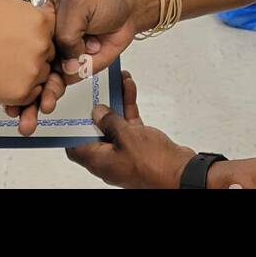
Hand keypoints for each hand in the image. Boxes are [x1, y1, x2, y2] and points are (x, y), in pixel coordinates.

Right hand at [0, 0, 55, 106]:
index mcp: (39, 21)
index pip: (51, 25)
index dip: (34, 28)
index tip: (17, 31)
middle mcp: (42, 45)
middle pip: (48, 49)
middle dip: (32, 49)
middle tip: (7, 47)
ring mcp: (34, 70)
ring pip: (42, 71)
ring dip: (28, 69)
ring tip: (4, 61)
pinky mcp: (24, 91)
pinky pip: (33, 91)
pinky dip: (21, 86)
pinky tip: (3, 75)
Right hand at [8, 0, 150, 129]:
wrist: (128, 11)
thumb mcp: (78, 5)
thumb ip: (67, 34)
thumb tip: (66, 64)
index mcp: (39, 16)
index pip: (18, 36)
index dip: (7, 55)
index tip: (0, 75)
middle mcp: (45, 39)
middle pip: (26, 63)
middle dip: (17, 86)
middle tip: (11, 107)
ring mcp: (58, 55)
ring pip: (39, 80)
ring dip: (31, 101)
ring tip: (26, 118)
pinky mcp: (72, 70)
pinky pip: (57, 86)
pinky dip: (50, 97)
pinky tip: (44, 106)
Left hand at [65, 71, 194, 188]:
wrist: (183, 174)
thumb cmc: (154, 164)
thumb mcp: (127, 137)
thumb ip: (110, 122)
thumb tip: (98, 113)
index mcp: (100, 161)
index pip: (76, 146)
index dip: (72, 128)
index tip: (73, 109)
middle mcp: (110, 158)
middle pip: (96, 130)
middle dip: (97, 108)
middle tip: (95, 89)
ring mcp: (125, 152)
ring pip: (115, 124)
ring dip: (115, 103)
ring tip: (114, 82)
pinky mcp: (141, 147)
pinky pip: (130, 125)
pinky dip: (129, 108)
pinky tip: (129, 89)